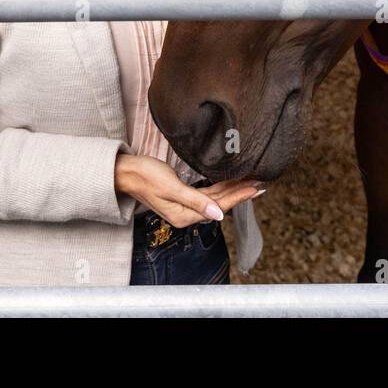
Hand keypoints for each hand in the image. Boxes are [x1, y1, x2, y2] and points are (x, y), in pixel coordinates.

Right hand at [114, 153, 262, 227]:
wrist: (126, 172)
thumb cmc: (145, 177)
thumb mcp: (171, 188)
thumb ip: (195, 201)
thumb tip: (218, 215)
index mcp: (184, 215)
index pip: (218, 206)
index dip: (238, 197)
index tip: (256, 188)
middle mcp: (186, 213)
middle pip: (220, 203)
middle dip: (240, 192)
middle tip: (260, 183)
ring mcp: (185, 205)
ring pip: (215, 197)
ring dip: (232, 189)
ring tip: (251, 182)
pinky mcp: (182, 196)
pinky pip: (207, 193)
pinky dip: (220, 187)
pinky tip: (230, 183)